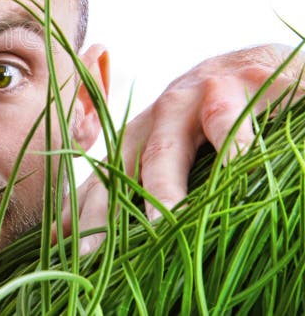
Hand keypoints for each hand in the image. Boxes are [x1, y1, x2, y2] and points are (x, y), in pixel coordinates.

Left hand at [71, 44, 302, 253]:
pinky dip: (229, 147)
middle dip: (103, 212)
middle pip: (120, 171)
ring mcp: (188, 102)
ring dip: (163, 187)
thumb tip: (127, 244)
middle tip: (92, 251)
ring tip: (162, 223)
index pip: (102, 184)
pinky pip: (225, 122)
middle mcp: (152, 122)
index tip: (62, 252)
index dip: (80, 218)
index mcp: (138, 141)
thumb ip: (152, 191)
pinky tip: (231, 172)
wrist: (255, 64)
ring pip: (167, 151)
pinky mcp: (230, 89)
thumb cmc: (214, 121)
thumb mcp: (180, 154)